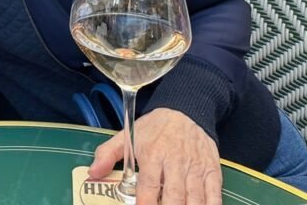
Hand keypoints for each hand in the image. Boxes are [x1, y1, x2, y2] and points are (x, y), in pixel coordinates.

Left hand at [90, 108, 221, 204]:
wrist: (186, 111)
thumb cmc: (155, 128)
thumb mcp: (127, 135)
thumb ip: (107, 154)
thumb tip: (92, 173)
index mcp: (153, 154)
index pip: (149, 185)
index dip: (146, 203)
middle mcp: (176, 162)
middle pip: (174, 196)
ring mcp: (196, 167)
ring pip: (195, 198)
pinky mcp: (212, 170)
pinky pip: (214, 195)